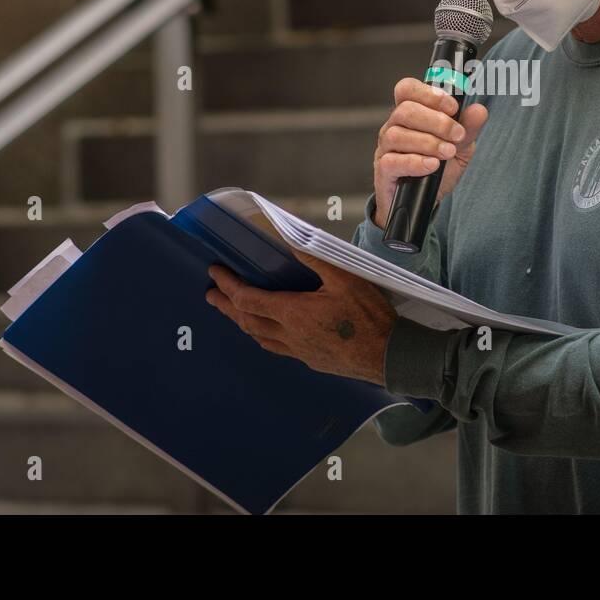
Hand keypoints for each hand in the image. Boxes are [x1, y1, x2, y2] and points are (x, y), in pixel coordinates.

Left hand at [205, 246, 397, 386]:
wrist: (388, 355)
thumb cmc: (370, 317)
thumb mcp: (346, 279)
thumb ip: (315, 259)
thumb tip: (291, 240)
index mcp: (294, 312)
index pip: (248, 299)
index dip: (228, 285)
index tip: (215, 273)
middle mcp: (290, 334)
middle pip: (246, 321)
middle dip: (225, 306)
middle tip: (211, 296)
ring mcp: (298, 350)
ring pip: (258, 338)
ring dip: (241, 323)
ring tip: (232, 312)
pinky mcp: (310, 360)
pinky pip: (275, 348)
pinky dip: (261, 336)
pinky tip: (266, 334)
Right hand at [373, 78, 488, 230]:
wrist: (426, 202)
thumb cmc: (438, 169)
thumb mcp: (460, 148)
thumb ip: (468, 129)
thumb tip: (479, 110)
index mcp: (411, 115)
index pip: (407, 89)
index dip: (428, 93)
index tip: (452, 107)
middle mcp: (394, 127)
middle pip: (405, 110)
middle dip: (436, 121)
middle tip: (457, 135)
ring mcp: (386, 148)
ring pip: (398, 134)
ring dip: (428, 142)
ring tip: (448, 152)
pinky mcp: (383, 170)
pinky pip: (393, 161)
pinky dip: (415, 162)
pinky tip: (432, 165)